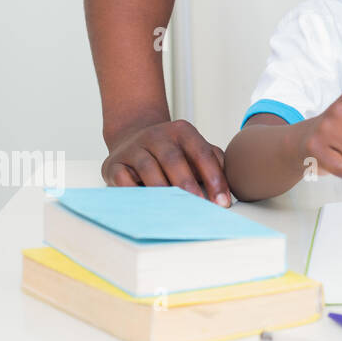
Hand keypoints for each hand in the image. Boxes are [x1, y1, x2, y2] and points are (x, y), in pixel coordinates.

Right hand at [102, 119, 229, 206]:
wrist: (133, 137)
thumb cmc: (172, 151)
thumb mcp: (194, 148)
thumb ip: (214, 162)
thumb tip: (228, 189)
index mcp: (182, 131)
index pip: (202, 153)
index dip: (214, 178)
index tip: (222, 201)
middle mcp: (157, 136)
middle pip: (173, 160)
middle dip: (188, 185)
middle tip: (200, 206)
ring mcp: (134, 149)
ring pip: (148, 169)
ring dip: (163, 191)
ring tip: (175, 209)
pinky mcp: (114, 164)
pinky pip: (123, 180)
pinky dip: (135, 194)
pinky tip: (147, 206)